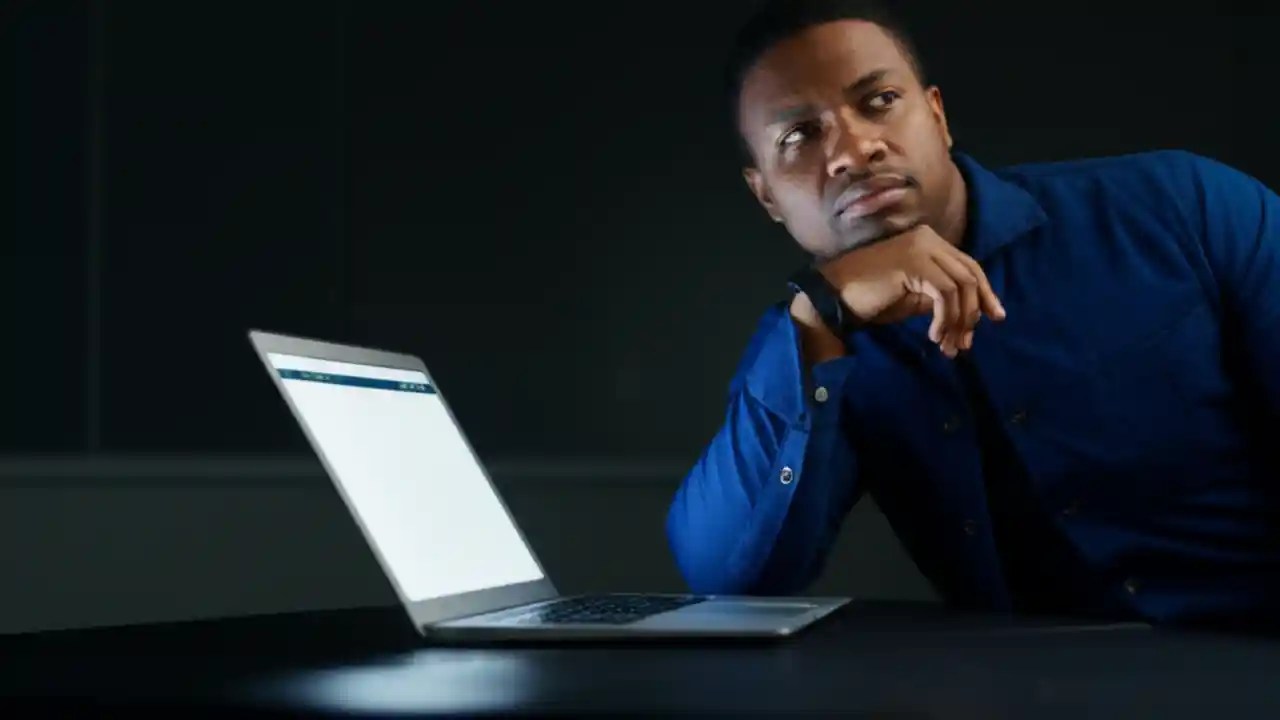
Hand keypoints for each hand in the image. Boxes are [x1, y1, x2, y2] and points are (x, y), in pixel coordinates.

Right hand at [817, 225, 1005, 356]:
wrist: (833, 296)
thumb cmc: (868, 298)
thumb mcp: (912, 298)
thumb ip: (939, 297)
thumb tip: (968, 311)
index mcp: (928, 241)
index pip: (968, 266)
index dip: (985, 293)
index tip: (994, 318)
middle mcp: (928, 238)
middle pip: (971, 273)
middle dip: (976, 310)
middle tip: (968, 342)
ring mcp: (921, 247)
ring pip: (961, 286)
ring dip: (959, 321)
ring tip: (947, 345)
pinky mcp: (914, 262)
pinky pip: (945, 293)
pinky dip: (946, 318)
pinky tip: (935, 335)